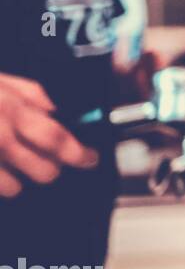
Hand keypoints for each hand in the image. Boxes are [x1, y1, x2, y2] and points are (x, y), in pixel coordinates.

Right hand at [0, 73, 98, 197]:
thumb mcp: (0, 81)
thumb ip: (32, 94)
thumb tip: (58, 110)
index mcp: (12, 110)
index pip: (59, 139)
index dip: (80, 154)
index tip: (90, 159)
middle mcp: (0, 137)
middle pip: (45, 170)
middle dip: (52, 168)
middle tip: (48, 160)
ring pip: (17, 187)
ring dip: (21, 179)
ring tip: (13, 164)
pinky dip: (0, 184)